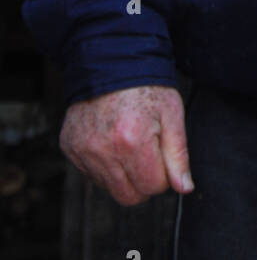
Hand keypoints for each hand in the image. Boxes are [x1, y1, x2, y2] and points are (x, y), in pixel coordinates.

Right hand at [59, 85, 193, 206]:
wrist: (111, 63)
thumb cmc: (147, 88)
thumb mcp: (172, 115)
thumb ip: (178, 156)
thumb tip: (184, 188)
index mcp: (132, 141)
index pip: (153, 187)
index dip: (163, 175)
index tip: (162, 155)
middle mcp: (103, 150)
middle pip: (129, 196)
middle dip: (143, 182)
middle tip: (147, 155)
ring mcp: (82, 150)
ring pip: (109, 188)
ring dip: (123, 174)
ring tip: (128, 143)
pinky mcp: (69, 148)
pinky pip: (91, 174)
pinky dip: (104, 164)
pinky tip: (110, 140)